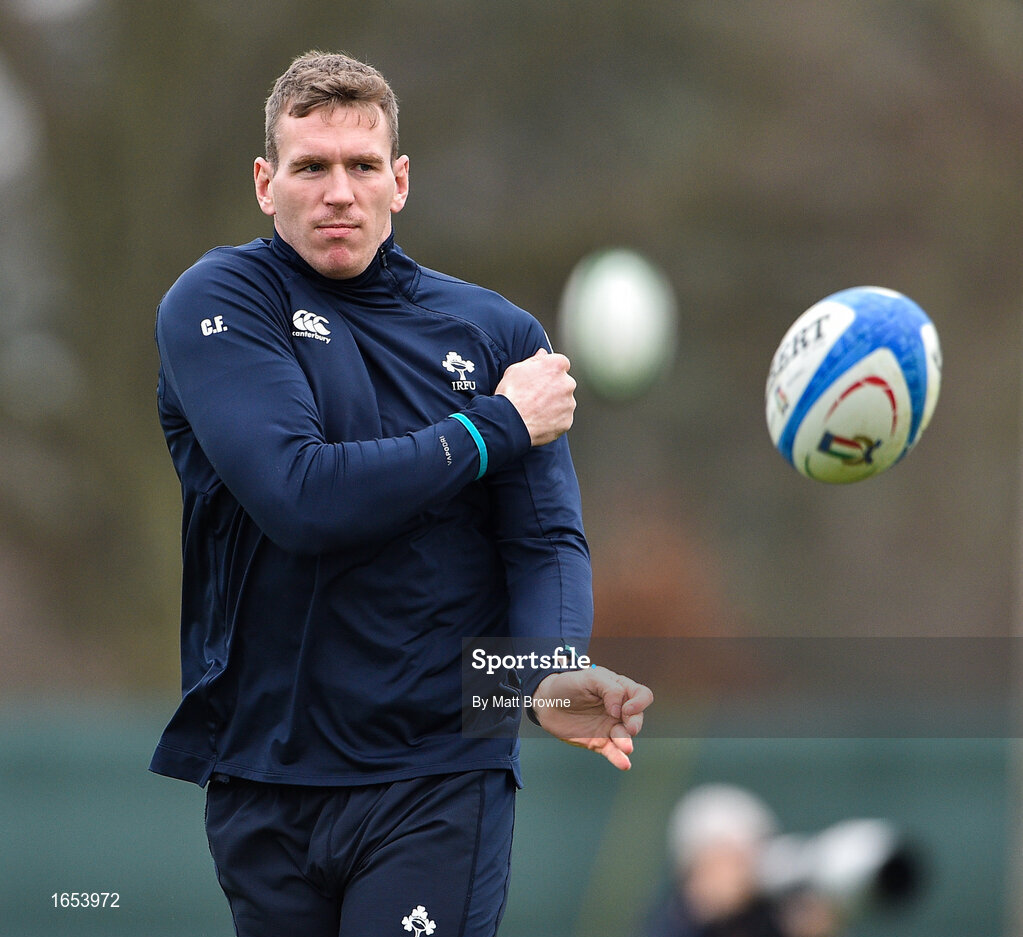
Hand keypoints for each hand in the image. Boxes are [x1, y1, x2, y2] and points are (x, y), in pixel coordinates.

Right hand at [495, 348, 575, 445]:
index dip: (550, 371)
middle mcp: (567, 383)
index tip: (541, 378)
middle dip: (554, 387)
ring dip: (555, 403)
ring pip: (564, 401)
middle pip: (564, 382)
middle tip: (536, 395)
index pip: (561, 363)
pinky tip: (539, 419)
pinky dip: (554, 418)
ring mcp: (569, 403)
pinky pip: (563, 417)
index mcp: (556, 366)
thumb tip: (543, 354)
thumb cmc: (511, 394)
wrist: (509, 422)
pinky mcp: (567, 420)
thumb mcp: (516, 369)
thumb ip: (535, 360)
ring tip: (536, 409)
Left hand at [530, 666, 652, 770]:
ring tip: (626, 747)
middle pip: (637, 718)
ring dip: (627, 742)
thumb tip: (618, 711)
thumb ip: (609, 689)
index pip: (642, 695)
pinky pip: (613, 752)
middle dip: (635, 723)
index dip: (640, 703)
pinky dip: (619, 759)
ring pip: (626, 737)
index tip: (625, 709)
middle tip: (629, 728)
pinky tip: (624, 764)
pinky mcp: (599, 742)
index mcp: (619, 689)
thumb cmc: (568, 684)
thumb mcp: (589, 677)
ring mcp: (610, 727)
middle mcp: (619, 709)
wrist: (547, 702)